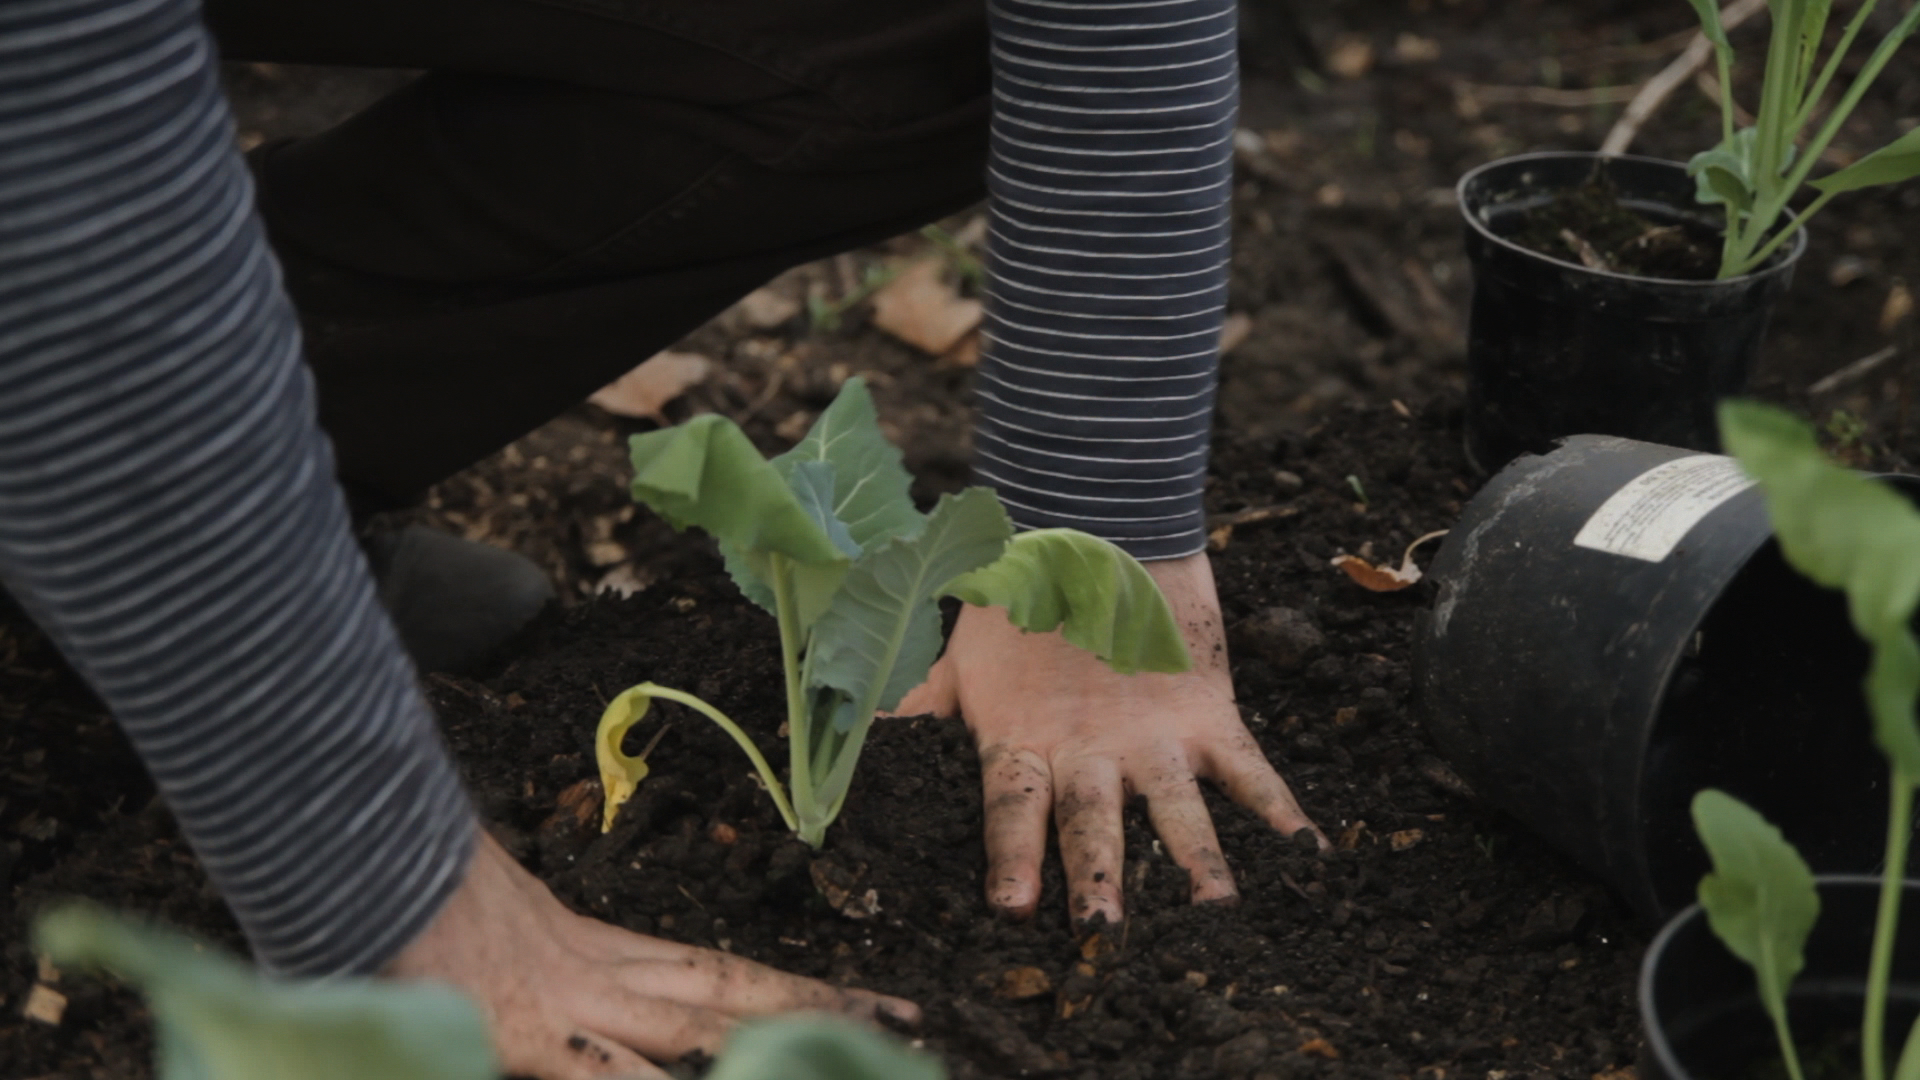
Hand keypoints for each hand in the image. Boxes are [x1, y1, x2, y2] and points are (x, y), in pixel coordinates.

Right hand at [388, 831, 917, 1078]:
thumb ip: (523, 969)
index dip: (781, 987)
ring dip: (783, 1039)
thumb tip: (542, 984)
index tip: (848, 999)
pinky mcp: (534, 1041)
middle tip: (908, 1018)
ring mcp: (573, 1008)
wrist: (350, 859)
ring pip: (706, 1027)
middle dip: (819, 1007)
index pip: (707, 972)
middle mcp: (599, 974)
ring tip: (871, 1045)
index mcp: (589, 947)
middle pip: (732, 991)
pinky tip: (753, 1076)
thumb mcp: (470, 927)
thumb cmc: (393, 884)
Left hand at [899, 552, 1320, 924]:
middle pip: (1094, 825)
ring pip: (1177, 811)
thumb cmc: (1015, 596)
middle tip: (1102, 933)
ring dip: (1195, 861)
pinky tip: (1308, 854)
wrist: (1099, 522)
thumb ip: (915, 701)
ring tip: (1214, 911)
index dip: (1013, 856)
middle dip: (1098, 880)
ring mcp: (1153, 736)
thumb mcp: (956, 654)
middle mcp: (1090, 750)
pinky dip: (1280, 809)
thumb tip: (855, 731)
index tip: (1013, 907)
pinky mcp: (1206, 714)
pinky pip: (1250, 769)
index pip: (1014, 809)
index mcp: (1026, 740)